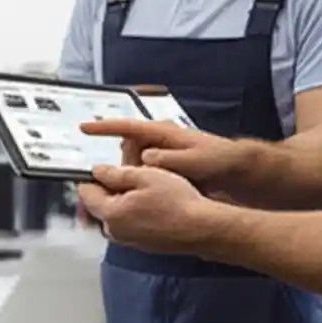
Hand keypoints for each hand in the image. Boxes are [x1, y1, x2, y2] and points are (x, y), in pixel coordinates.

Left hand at [77, 165, 214, 254]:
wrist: (201, 228)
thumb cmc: (177, 202)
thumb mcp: (144, 175)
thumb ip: (115, 174)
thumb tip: (97, 171)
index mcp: (111, 213)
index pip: (85, 193)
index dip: (94, 176)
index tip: (106, 168)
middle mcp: (116, 231)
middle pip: (100, 204)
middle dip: (111, 188)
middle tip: (133, 175)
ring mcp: (129, 240)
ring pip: (117, 213)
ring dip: (125, 200)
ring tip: (147, 188)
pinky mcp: (143, 244)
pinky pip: (131, 223)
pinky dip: (137, 212)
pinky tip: (155, 203)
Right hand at [82, 119, 241, 193]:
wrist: (238, 170)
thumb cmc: (219, 160)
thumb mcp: (195, 161)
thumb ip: (168, 159)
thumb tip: (144, 158)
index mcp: (163, 134)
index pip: (128, 127)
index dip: (104, 127)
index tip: (83, 127)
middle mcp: (159, 141)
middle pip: (127, 151)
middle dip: (119, 167)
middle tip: (118, 185)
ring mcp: (162, 154)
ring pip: (134, 165)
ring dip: (132, 178)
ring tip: (138, 192)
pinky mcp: (166, 167)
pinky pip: (145, 174)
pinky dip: (141, 183)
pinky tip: (147, 195)